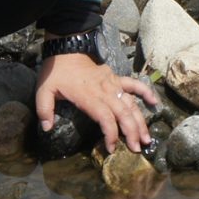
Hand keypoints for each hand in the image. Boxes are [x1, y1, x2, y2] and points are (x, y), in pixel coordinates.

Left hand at [36, 51, 157, 153]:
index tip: (112, 148)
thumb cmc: (56, 72)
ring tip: (146, 138)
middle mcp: (104, 90)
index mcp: (88, 96)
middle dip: (132, 132)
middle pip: (123, 113)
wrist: (66, 48)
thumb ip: (44, 110)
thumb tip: (47, 128)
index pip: (105, 117)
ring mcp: (113, 83)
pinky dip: (145, 92)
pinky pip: (134, 84)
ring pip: (131, 104)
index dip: (111, 134)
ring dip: (140, 121)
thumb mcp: (44, 90)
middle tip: (137, 149)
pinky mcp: (116, 78)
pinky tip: (154, 103)